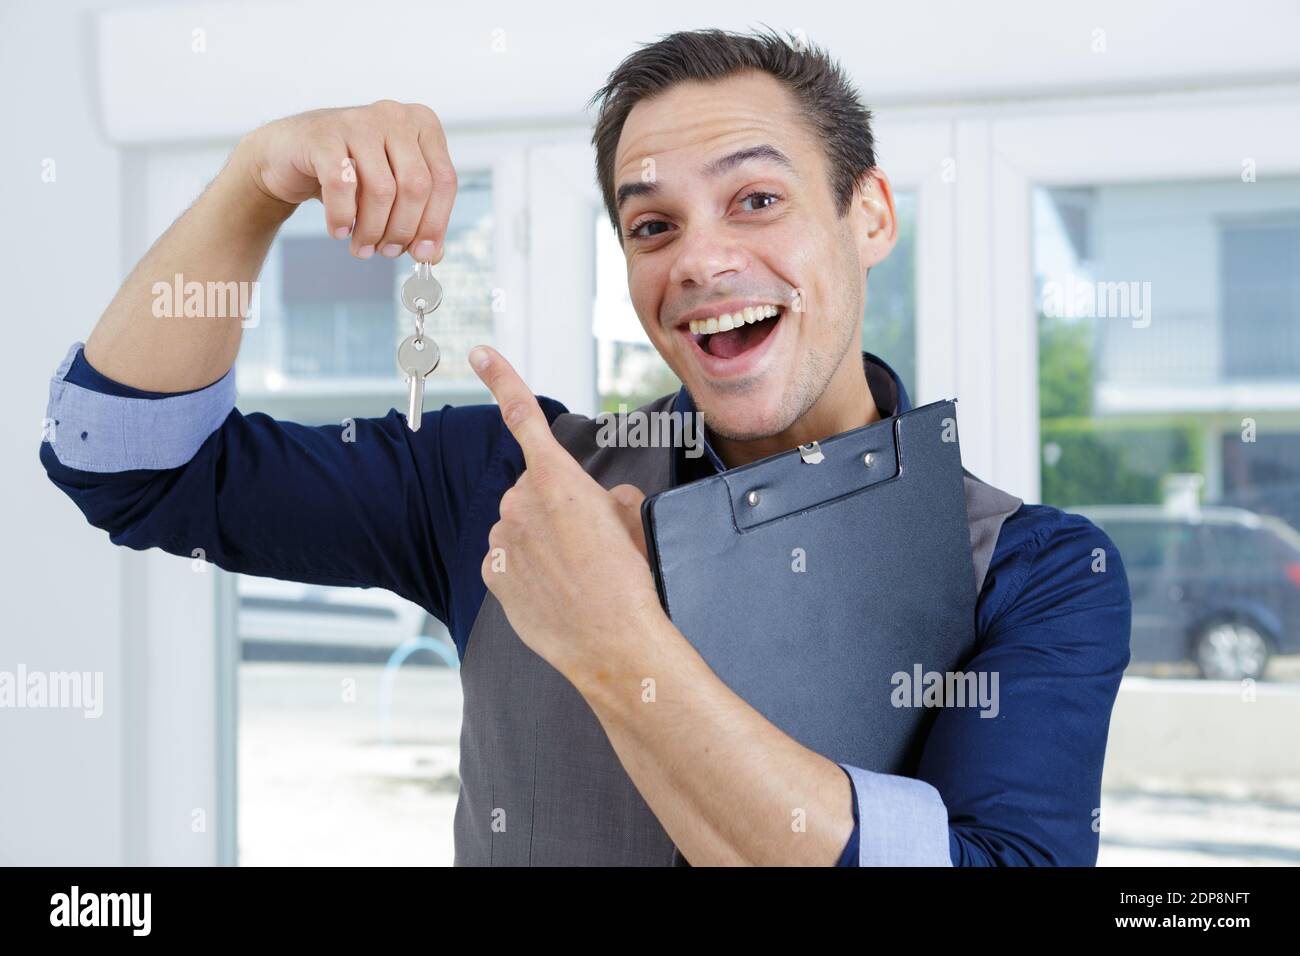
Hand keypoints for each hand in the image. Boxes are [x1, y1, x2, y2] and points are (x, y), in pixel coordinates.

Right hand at [233, 100, 456, 262]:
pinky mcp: (324, 134)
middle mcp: (395, 116)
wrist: (290, 152)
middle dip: (403, 230)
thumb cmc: (350, 172)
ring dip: (372, 230)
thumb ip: (417, 220)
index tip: (422, 255)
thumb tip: (433, 255)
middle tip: (386, 252)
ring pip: (382, 190)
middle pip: (416, 186)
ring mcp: (359, 120)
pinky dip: (342, 216)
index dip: (435, 224)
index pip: (444, 181)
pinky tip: (339, 230)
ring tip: (362, 246)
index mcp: (423, 125)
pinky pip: (342, 186)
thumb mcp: (391, 193)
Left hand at [469, 345, 664, 682]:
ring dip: (541, 540)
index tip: (480, 352)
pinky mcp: (492, 575)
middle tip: (590, 543)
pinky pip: (507, 559)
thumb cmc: (630, 579)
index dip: (502, 378)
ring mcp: (501, 540)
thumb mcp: (634, 521)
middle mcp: (520, 502)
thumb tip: (606, 503)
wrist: (614, 642)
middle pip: (532, 488)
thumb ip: (611, 497)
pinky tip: (554, 591)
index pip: (523, 416)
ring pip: (518, 525)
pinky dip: (526, 570)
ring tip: (576, 574)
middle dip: (556, 507)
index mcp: (556, 478)